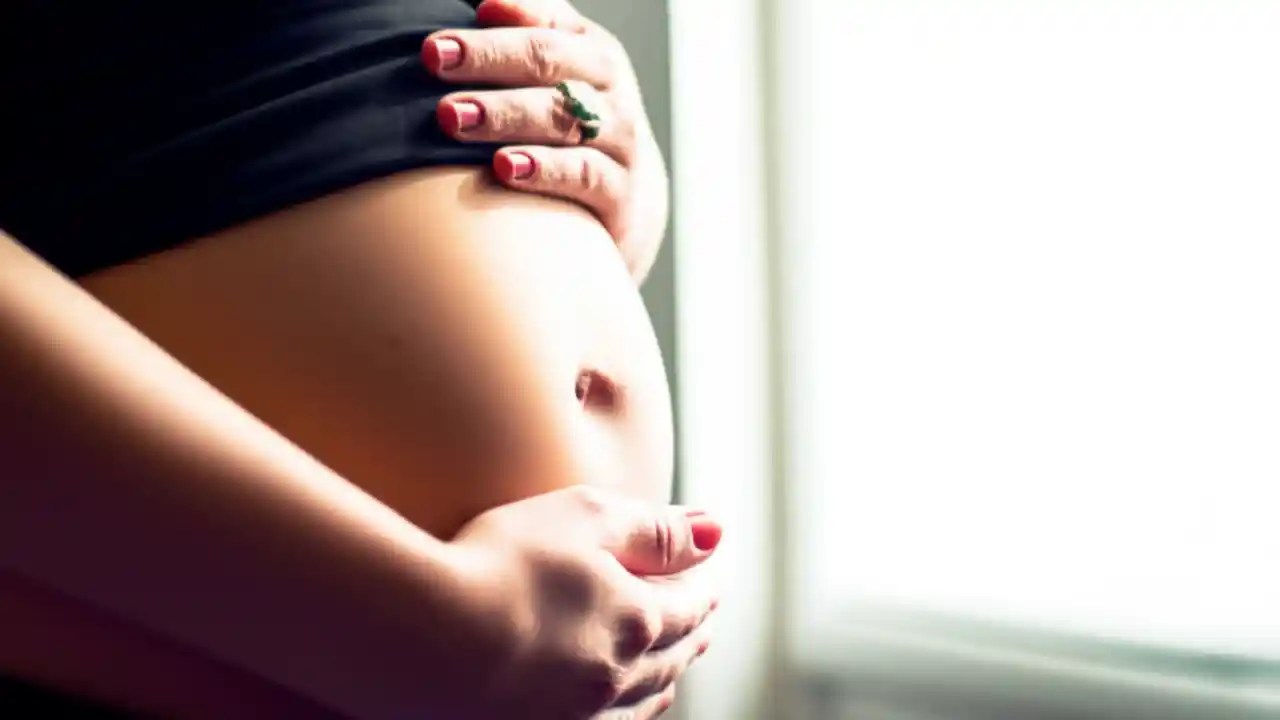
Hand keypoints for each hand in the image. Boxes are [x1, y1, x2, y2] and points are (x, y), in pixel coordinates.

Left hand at [422, 0, 669, 282]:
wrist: (631, 194)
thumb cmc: (575, 122)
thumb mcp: (560, 72)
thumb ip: (527, 31)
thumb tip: (478, 3)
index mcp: (590, 47)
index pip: (546, 20)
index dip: (501, 14)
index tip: (447, 27)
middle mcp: (609, 86)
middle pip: (549, 59)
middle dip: (488, 56)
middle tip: (434, 58)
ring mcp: (619, 138)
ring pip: (563, 117)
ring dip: (504, 114)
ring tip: (453, 116)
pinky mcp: (618, 191)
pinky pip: (582, 174)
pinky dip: (543, 169)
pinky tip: (503, 166)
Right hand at [437, 486, 721, 718]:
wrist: (424, 639)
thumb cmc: (500, 564)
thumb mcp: (585, 517)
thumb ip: (654, 528)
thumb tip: (716, 532)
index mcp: (638, 619)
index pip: (692, 600)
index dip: (704, 580)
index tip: (710, 567)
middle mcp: (620, 675)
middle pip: (675, 651)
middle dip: (693, 626)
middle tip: (704, 613)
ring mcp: (582, 714)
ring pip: (647, 698)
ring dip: (669, 672)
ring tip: (675, 659)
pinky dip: (631, 711)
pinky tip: (624, 706)